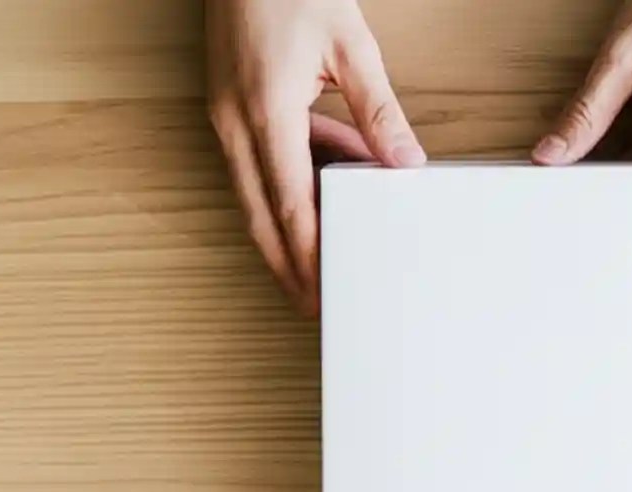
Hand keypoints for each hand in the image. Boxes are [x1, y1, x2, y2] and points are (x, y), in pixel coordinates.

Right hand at [207, 0, 425, 316]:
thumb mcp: (351, 46)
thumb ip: (379, 111)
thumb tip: (404, 162)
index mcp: (266, 112)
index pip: (289, 203)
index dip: (306, 254)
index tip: (319, 292)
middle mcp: (236, 123)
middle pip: (260, 215)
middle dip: (285, 264)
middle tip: (310, 304)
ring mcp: (227, 115)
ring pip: (257, 191)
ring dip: (289, 225)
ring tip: (325, 255)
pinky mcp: (231, 105)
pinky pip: (261, 159)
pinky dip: (293, 178)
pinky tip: (334, 176)